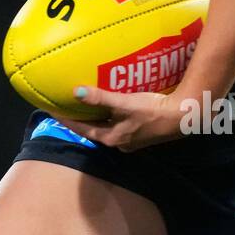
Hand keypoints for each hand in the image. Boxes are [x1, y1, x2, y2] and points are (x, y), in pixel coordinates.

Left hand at [56, 86, 187, 151]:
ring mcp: (130, 138)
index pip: (81, 129)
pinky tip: (109, 105)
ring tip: (83, 104)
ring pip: (106, 126)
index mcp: (112, 138)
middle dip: (79, 118)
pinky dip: (108, 114)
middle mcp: (119, 142)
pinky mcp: (140, 132)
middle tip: (66, 106)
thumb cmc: (152, 111)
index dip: (66, 119)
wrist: (182, 117)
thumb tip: (75, 92)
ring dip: (94, 116)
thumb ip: (100, 97)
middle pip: (93, 129)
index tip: (52, 110)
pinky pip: (117, 122)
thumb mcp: (124, 103)